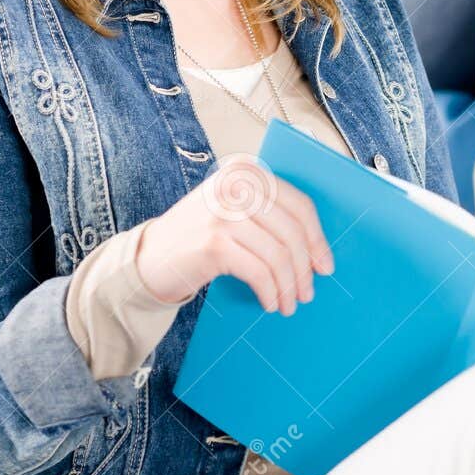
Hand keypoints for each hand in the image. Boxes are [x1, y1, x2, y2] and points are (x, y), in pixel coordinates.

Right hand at [135, 157, 334, 315]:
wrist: (150, 257)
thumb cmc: (200, 237)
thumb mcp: (234, 211)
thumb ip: (269, 216)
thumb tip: (316, 249)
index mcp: (246, 171)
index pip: (299, 204)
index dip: (317, 239)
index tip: (324, 265)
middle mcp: (236, 185)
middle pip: (292, 232)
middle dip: (304, 268)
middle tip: (307, 292)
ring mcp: (224, 213)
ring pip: (278, 255)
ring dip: (289, 285)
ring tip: (289, 303)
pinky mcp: (214, 243)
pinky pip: (260, 272)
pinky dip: (270, 291)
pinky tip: (269, 302)